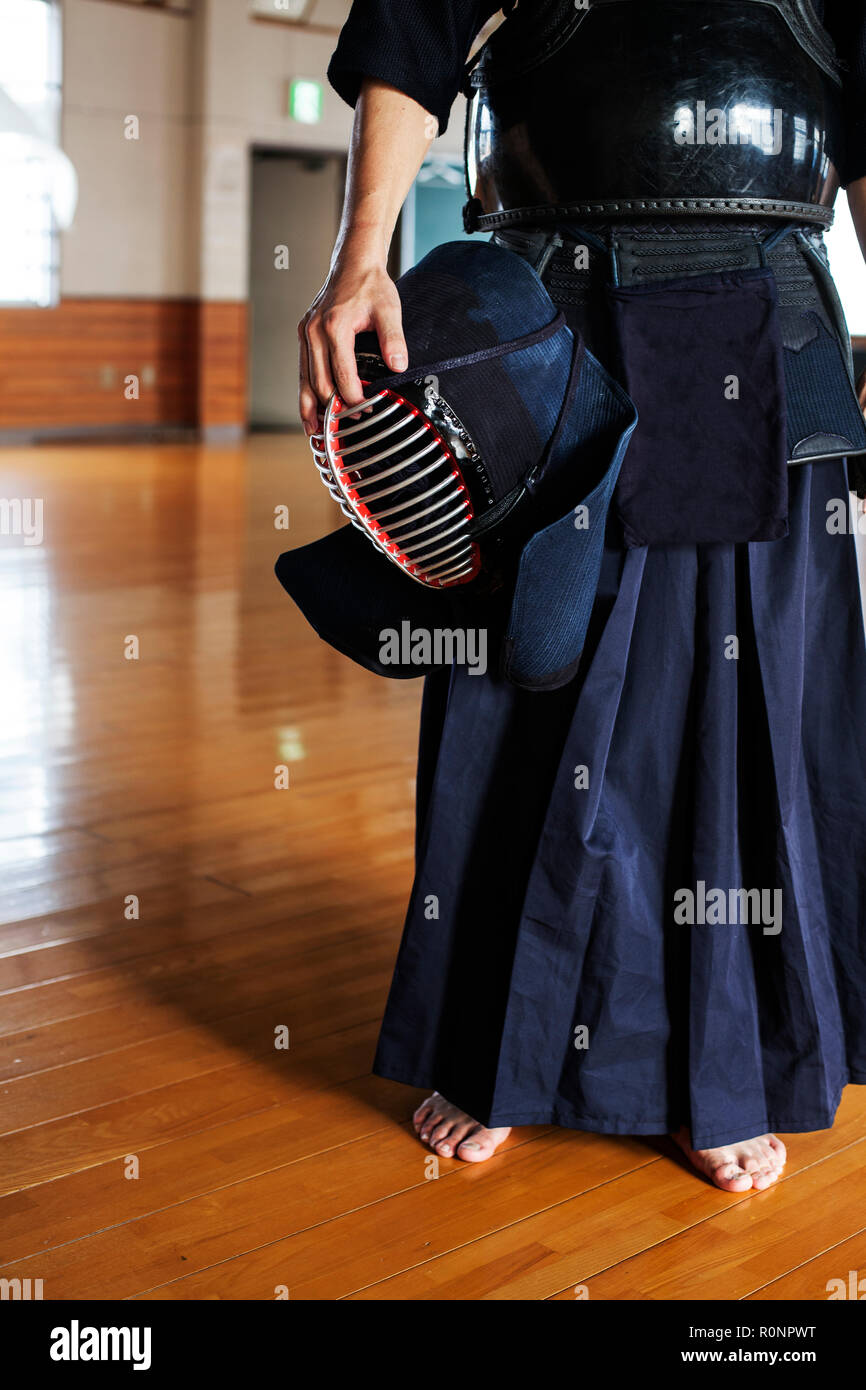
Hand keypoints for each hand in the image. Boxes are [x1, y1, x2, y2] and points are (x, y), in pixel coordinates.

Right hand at [298, 247, 407, 434]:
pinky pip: (302, 370)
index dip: (354, 398)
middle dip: (333, 408)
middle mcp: (314, 332)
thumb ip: (394, 339)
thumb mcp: (389, 309)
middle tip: (348, 425)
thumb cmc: (371, 286)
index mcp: (334, 326)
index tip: (366, 410)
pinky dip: (304, 393)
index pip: (342, 375)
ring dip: (309, 408)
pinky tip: (308, 411)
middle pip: (320, 383)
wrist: (352, 264)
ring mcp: (305, 334)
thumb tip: (398, 367)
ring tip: (314, 432)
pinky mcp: (304, 336)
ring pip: (304, 380)